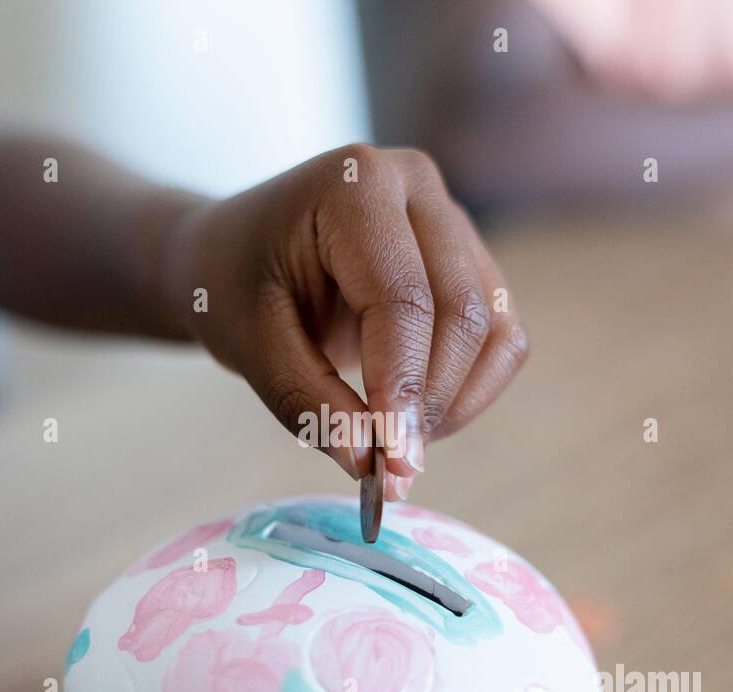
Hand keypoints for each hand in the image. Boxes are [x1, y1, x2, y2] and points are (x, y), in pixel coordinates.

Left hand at [162, 145, 527, 499]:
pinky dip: (470, 391)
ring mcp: (452, 222)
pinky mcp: (469, 263)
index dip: (401, 385)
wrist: (233, 254)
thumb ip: (310, 403)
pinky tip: (417, 417)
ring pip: (493, 327)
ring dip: (454, 401)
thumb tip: (371, 463)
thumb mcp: (251, 345)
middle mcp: (418, 187)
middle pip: (462, 311)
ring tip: (393, 439)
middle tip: (389, 467)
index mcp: (356, 184)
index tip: (391, 461)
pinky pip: (500, 337)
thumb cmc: (232, 285)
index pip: (401, 297)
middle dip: (429, 401)